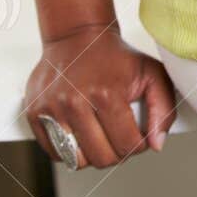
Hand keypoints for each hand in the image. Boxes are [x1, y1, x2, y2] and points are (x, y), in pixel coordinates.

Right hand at [24, 21, 177, 169]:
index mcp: (106, 93)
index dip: (139, 145)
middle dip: (117, 153)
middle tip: (120, 136)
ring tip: (100, 135)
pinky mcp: (34, 113)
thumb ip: (163, 108)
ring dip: (92, 155)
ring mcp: (51, 109)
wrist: (77, 35)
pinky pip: (54, 153)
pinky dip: (69, 151)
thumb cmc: (114, 56)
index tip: (138, 135)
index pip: (126, 145)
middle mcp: (75, 103)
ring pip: (77, 161)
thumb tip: (156, 144)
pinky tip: (81, 133)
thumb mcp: (151, 73)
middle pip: (102, 158)